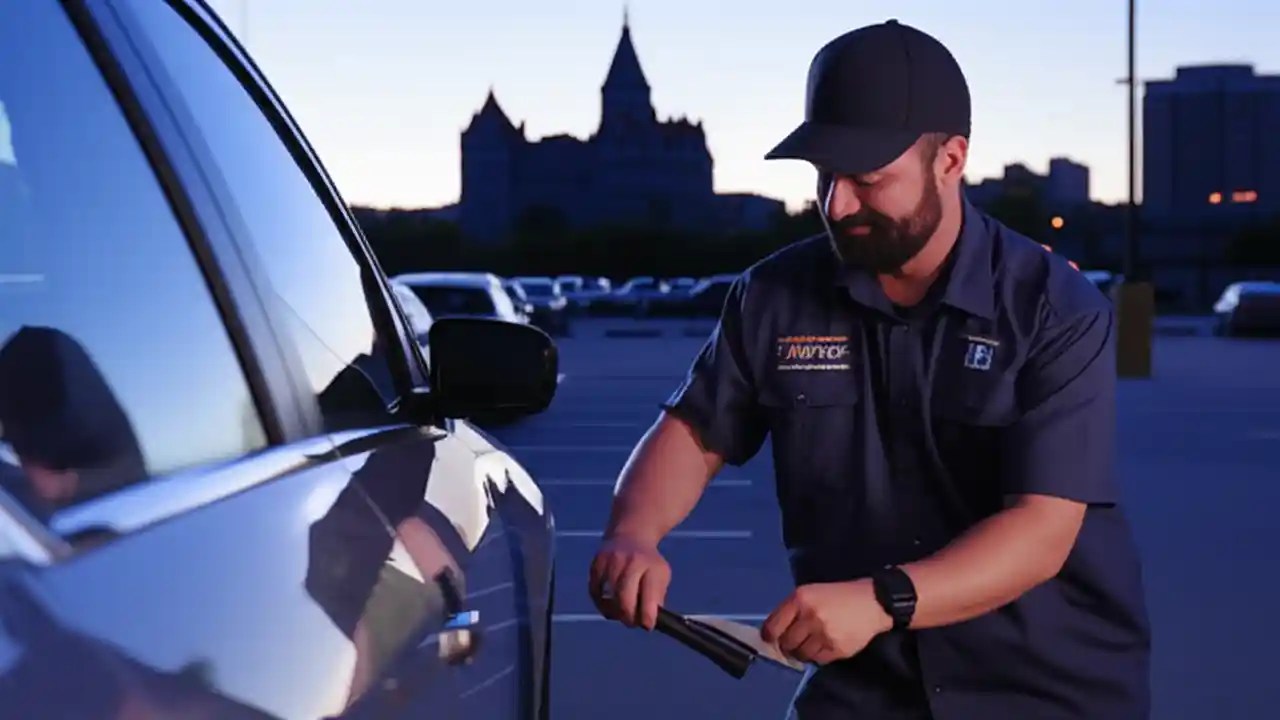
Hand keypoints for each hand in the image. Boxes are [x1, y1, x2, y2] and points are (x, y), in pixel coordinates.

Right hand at [588, 534, 670, 629]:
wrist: (630, 535)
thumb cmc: (648, 562)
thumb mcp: (661, 575)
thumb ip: (657, 596)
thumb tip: (648, 621)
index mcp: (652, 568)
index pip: (649, 598)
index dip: (647, 617)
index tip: (647, 625)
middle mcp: (630, 563)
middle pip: (625, 600)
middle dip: (628, 617)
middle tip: (631, 622)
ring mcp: (611, 562)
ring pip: (608, 598)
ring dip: (614, 611)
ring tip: (620, 612)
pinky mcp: (596, 563)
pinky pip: (595, 592)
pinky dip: (600, 602)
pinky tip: (608, 603)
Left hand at [761, 580, 892, 664]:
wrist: (873, 602)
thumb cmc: (838, 596)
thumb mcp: (811, 593)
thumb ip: (792, 610)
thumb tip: (773, 632)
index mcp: (800, 599)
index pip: (773, 626)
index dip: (768, 637)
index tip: (769, 641)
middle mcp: (809, 616)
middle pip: (786, 643)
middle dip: (787, 646)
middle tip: (793, 643)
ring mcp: (823, 634)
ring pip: (801, 654)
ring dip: (803, 652)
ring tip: (812, 643)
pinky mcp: (836, 649)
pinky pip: (818, 660)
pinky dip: (818, 656)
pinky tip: (825, 645)